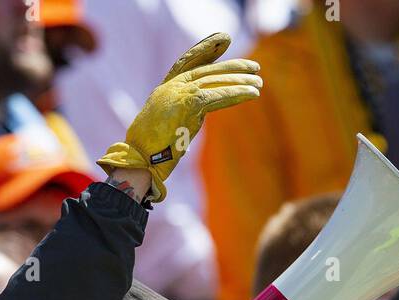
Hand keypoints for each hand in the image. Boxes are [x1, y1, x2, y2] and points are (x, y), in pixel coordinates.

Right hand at [98, 32, 259, 201]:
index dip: (206, 49)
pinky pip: (218, 96)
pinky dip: (237, 93)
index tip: (224, 40)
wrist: (140, 160)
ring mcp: (178, 93)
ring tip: (258, 81)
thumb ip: (184, 111)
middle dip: (232, 66)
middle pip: (207, 70)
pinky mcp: (187, 104)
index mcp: (166, 89)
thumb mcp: (168, 124)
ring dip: (240, 81)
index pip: (189, 61)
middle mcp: (171, 87)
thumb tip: (200, 112)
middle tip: (254, 66)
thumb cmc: (152, 151)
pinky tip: (252, 93)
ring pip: (215, 81)